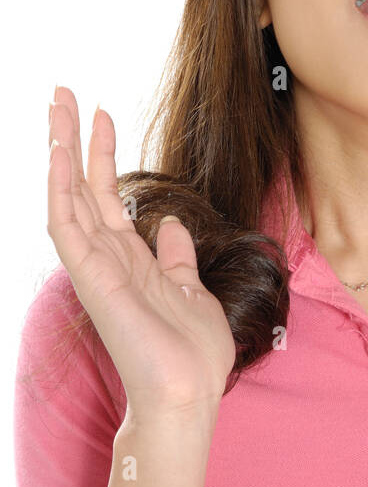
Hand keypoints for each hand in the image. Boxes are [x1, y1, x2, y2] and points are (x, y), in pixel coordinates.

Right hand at [47, 86, 235, 422]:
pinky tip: (58, 156)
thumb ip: (175, 257)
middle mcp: (107, 258)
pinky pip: (68, 229)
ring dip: (61, 151)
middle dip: (72, 137)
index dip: (103, 152)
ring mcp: (96, 268)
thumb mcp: (191, 289)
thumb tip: (168, 223)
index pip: (107, 194)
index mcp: (129, 257)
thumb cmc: (191, 353)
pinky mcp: (92, 280)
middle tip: (61, 92)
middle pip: (81, 185)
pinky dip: (59, 191)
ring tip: (56, 107)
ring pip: (68, 197)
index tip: (101, 111)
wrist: (188, 394)